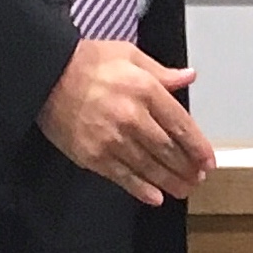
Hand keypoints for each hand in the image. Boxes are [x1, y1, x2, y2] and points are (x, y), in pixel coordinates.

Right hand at [36, 40, 216, 206]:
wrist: (44, 75)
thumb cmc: (85, 62)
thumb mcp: (128, 54)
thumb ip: (161, 72)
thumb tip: (188, 77)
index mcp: (145, 90)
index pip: (181, 125)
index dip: (198, 146)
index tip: (208, 160)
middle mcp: (133, 118)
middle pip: (169, 150)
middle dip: (187, 167)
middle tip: (198, 177)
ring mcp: (113, 139)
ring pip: (150, 167)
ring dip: (170, 181)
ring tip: (183, 189)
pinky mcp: (94, 155)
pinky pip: (123, 177)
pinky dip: (142, 189)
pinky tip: (155, 197)